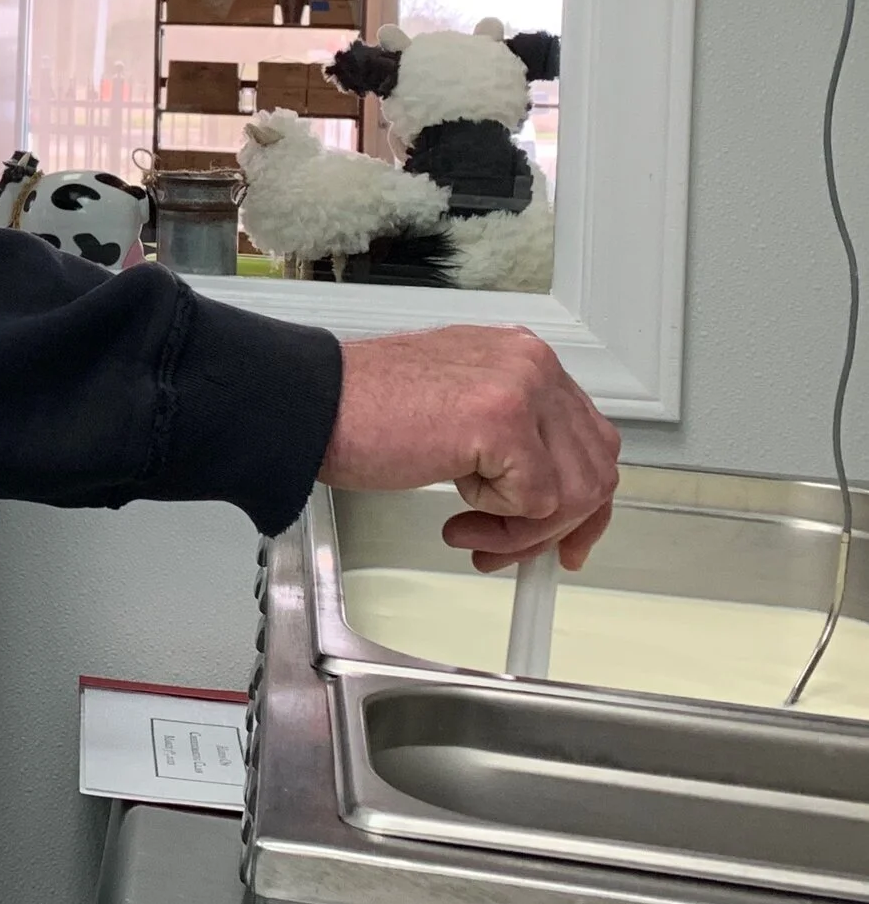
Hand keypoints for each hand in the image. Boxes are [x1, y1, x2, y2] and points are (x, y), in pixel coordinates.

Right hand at [318, 325, 620, 572]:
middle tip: (504, 548)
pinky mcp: (504, 422)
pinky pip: (538, 504)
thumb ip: (508, 436)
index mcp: (519, 356)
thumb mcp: (455, 409)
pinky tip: (456, 519)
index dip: (580, 500)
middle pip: (594, 468)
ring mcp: (522, 388)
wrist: (309, 403)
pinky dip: (503, 528)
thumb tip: (539, 494)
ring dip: (523, 532)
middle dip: (554, 525)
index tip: (564, 539)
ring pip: (574, 492)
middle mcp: (530, 363)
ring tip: (471, 532)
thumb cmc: (361, 408)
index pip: (588, 437)